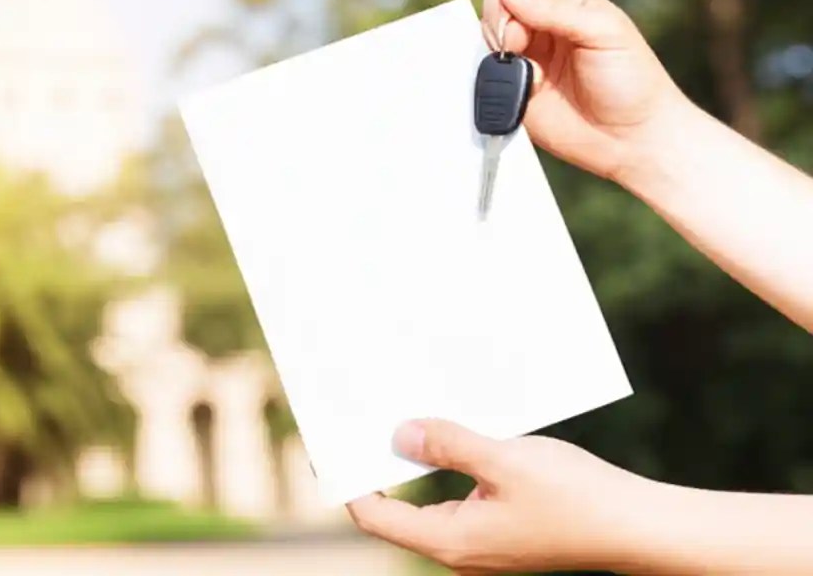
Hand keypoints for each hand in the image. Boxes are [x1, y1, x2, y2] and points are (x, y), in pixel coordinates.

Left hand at [347, 419, 658, 573]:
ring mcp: (481, 543)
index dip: (346, 478)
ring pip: (428, 500)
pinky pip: (458, 497)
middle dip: (378, 462)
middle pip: (396, 508)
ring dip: (416, 459)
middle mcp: (460, 549)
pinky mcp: (502, 531)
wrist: (638, 527)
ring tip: (403, 415)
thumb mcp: (505, 459)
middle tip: (361, 417)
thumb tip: (398, 435)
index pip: (373, 514)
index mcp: (451, 541)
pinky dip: (447, 466)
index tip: (327, 441)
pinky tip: (453, 431)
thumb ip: (448, 444)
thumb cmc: (576, 497)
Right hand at [482, 0, 687, 183]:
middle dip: (499, 26)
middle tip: (519, 48)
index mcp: (565, 2)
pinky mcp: (515, 92)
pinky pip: (486, 79)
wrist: (631, 140)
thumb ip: (555, 10)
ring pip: (485, 41)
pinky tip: (524, 91)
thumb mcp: (603, 32)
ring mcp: (526, 60)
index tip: (525, 25)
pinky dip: (496, 83)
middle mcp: (541, 27)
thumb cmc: (631, 81)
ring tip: (529, 74)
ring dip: (497, 55)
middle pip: (494, 8)